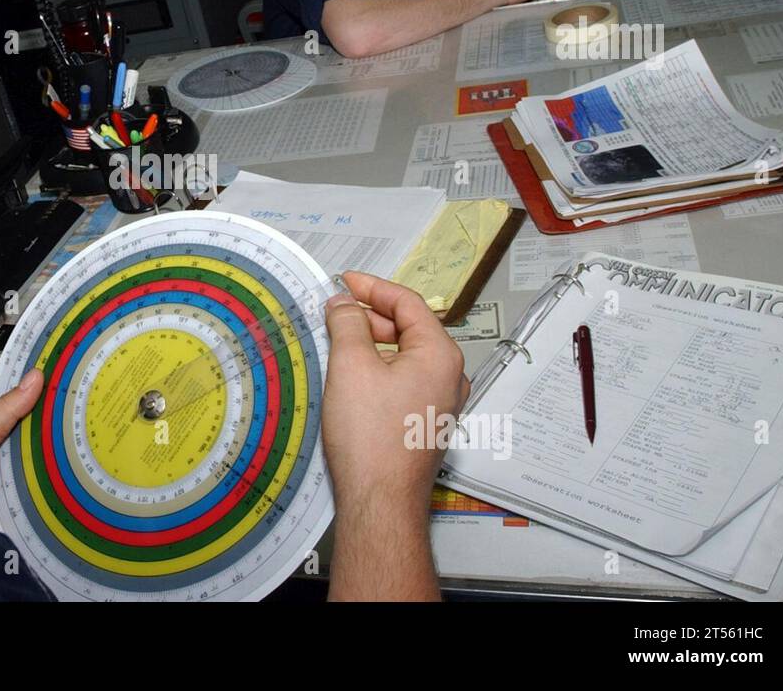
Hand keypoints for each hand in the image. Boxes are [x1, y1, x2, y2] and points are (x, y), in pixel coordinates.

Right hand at [322, 272, 468, 516]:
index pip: (407, 303)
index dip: (372, 287)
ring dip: (371, 343)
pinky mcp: (424, 422)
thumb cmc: (371, 436)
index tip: (343, 281)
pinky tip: (350, 375)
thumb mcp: (351, 366)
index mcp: (440, 354)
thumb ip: (348, 324)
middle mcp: (448, 376)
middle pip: (409, 328)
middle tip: (334, 311)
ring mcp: (439, 402)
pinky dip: (377, 369)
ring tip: (337, 340)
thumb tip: (344, 303)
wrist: (380, 500)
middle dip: (370, 316)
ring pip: (404, 356)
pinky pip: (402, 381)